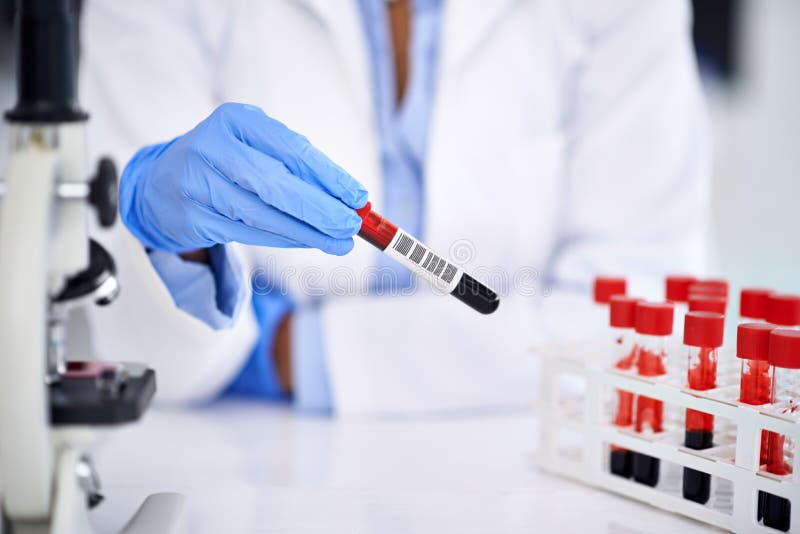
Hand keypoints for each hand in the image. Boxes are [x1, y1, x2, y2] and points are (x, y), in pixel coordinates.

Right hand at [119, 103, 366, 254]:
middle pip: (276, 184)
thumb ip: (298, 165)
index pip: (291, 150)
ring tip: (339, 242)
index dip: (329, 176)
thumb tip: (349, 197)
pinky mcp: (194, 217)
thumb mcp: (257, 146)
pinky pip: (249, 232)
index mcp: (235, 120)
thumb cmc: (226, 160)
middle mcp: (211, 147)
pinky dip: (284, 239)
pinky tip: (308, 242)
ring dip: (307, 232)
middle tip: (352, 226)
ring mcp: (197, 184)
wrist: (161, 183)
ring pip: (264, 214)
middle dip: (320, 209)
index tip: (358, 197)